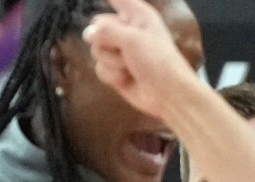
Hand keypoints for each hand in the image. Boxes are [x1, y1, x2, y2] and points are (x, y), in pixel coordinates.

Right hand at [81, 3, 202, 117]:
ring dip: (112, 62)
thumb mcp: (132, 40)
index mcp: (137, 15)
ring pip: (97, 51)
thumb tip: (87, 33)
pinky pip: (100, 68)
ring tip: (129, 67)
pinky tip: (127, 79)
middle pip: (97, 27)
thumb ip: (106, 32)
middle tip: (122, 49)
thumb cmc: (157, 61)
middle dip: (105, 41)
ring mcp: (120, 51)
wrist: (167, 94)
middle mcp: (127, 30)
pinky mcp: (115, 70)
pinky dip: (112, 76)